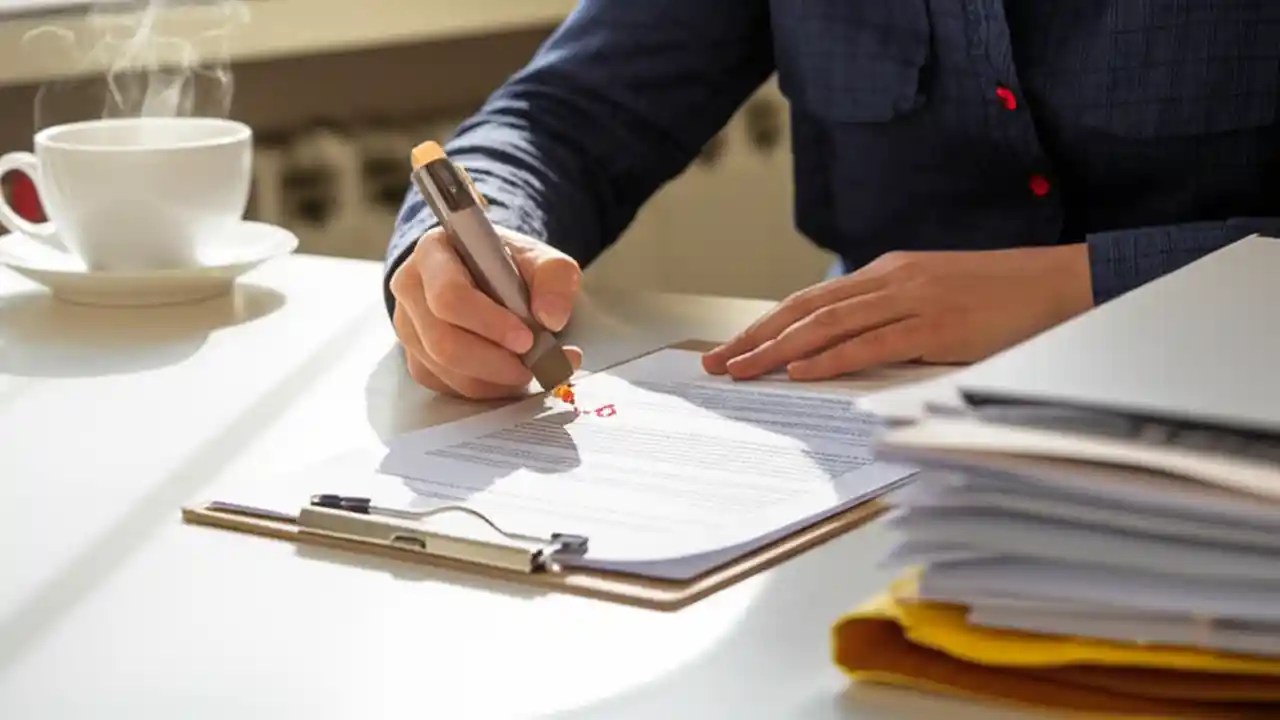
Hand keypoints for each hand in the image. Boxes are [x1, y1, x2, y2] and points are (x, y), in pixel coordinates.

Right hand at [390, 226, 582, 398]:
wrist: (488, 277)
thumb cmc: (508, 266)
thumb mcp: (540, 258)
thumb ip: (554, 278)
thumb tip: (551, 317)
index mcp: (434, 253)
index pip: (449, 295)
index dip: (488, 323)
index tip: (527, 338)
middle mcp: (411, 289)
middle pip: (443, 342)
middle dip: (495, 362)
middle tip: (534, 363)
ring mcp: (408, 327)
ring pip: (446, 370)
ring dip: (495, 379)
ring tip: (532, 368)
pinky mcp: (417, 359)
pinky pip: (448, 386)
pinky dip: (487, 388)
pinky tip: (511, 375)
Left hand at [702, 245, 1092, 380]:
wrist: (1060, 283)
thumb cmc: (998, 297)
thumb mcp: (933, 297)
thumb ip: (889, 315)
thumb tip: (844, 345)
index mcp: (887, 272)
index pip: (811, 300)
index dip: (767, 325)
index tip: (731, 348)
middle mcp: (891, 280)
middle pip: (806, 309)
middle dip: (756, 338)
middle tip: (716, 363)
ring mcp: (914, 300)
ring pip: (829, 325)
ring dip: (779, 350)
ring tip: (743, 369)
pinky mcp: (938, 325)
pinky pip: (873, 344)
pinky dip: (832, 358)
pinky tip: (802, 372)